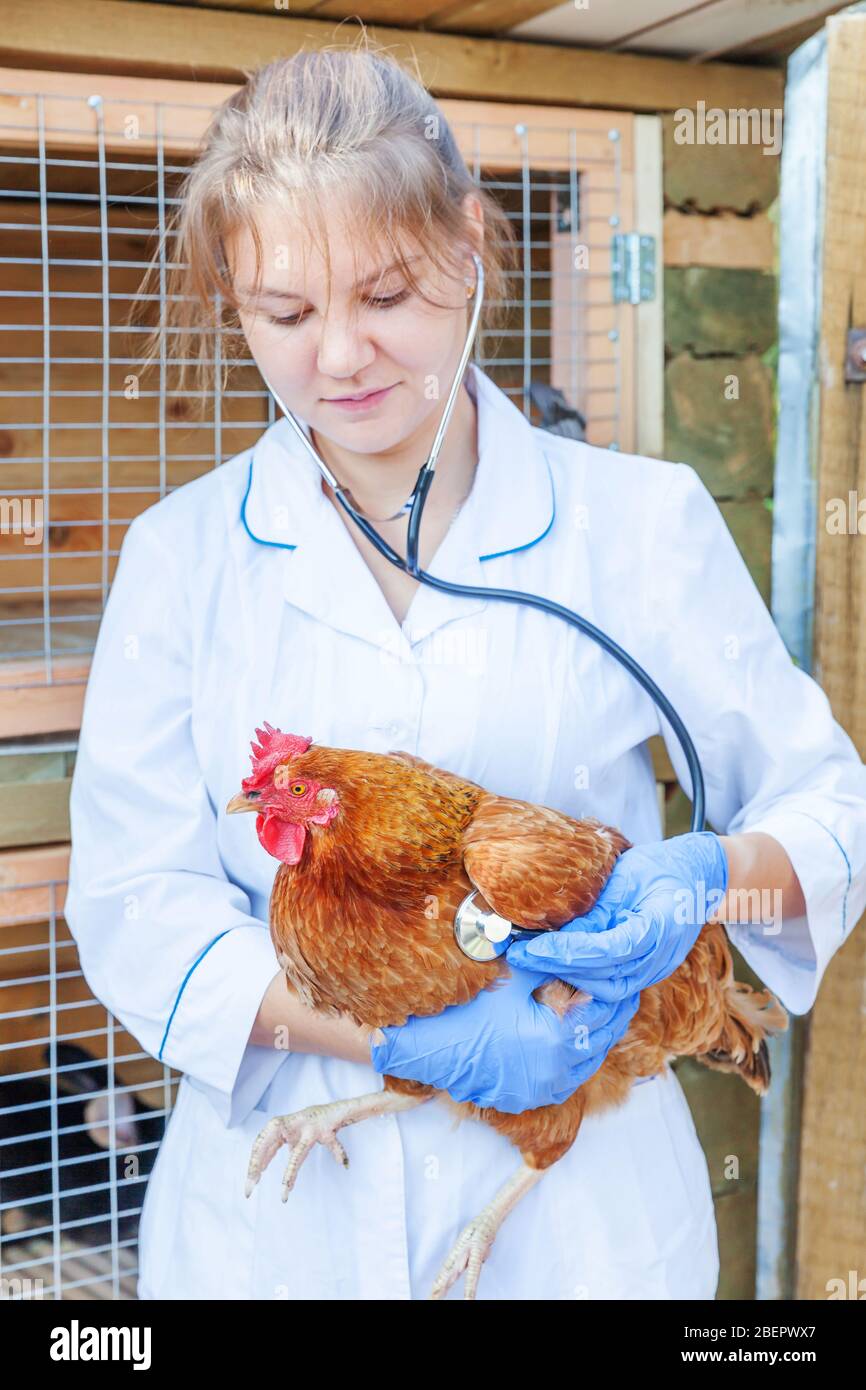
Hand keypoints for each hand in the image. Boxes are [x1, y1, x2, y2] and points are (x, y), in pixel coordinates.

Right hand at [369, 963, 639, 1113]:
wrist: (422, 1045)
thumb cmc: (465, 1005)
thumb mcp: (515, 974)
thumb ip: (553, 962)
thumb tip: (582, 945)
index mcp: (557, 1041)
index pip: (603, 1012)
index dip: (614, 988)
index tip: (621, 970)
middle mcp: (555, 1075)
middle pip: (600, 1039)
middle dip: (611, 1013)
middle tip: (619, 988)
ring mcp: (539, 1091)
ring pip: (585, 1063)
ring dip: (594, 1037)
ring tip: (598, 1010)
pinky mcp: (523, 1098)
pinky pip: (564, 1079)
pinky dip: (573, 1057)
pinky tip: (570, 1037)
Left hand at [505, 831, 728, 1000]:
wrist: (697, 876)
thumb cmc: (660, 868)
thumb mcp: (625, 878)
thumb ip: (596, 911)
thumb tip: (556, 933)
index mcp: (660, 926)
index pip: (607, 950)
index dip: (566, 952)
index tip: (530, 947)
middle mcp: (661, 957)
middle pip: (607, 979)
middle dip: (560, 970)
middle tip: (521, 956)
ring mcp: (658, 969)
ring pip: (610, 991)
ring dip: (571, 980)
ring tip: (536, 963)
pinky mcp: (648, 972)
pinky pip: (615, 987)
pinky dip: (586, 981)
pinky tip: (559, 970)